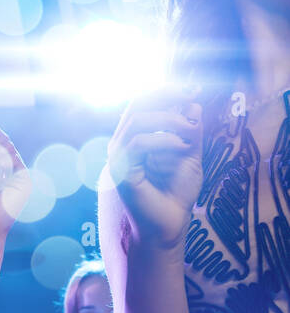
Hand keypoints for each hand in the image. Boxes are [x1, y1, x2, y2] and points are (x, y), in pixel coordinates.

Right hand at [104, 84, 202, 249]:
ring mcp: (118, 156)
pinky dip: (164, 139)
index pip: (143, 104)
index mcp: (135, 137)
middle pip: (136, 105)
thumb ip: (189, 132)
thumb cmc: (176, 192)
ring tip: (190, 130)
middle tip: (191, 93)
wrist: (168, 224)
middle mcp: (122, 143)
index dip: (165, 91)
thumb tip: (193, 105)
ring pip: (137, 121)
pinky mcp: (121, 170)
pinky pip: (138, 143)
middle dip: (165, 95)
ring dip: (169, 120)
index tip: (192, 88)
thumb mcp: (190, 155)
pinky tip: (183, 146)